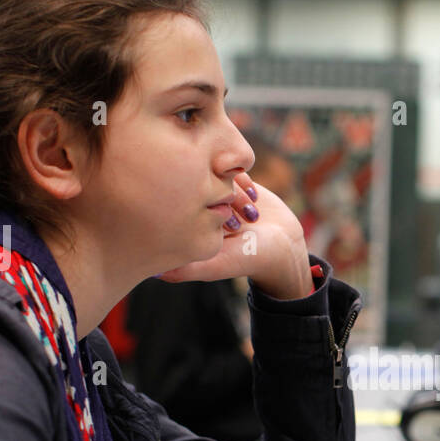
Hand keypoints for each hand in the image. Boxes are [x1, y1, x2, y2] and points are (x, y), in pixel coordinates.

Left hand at [157, 173, 313, 299]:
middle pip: (196, 187)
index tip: (225, 228)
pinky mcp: (233, 181)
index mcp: (189, 226)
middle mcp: (200, 208)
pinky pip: (231, 167)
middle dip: (222, 201)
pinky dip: (245, 182)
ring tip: (251, 217)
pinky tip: (255, 200)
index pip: (180, 206)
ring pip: (214, 175)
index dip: (204, 212)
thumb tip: (154, 273)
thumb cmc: (249, 259)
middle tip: (238, 226)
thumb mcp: (216, 266)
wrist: (285, 246)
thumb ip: (186, 271)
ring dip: (236, 194)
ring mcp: (217, 192)